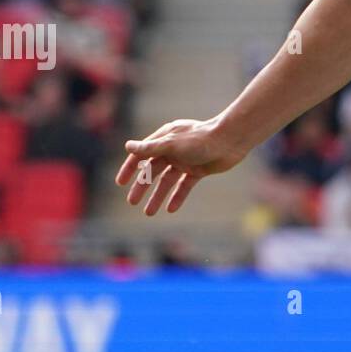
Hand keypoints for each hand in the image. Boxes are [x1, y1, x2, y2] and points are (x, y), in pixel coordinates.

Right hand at [114, 115, 249, 215]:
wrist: (230, 141)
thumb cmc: (200, 139)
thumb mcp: (172, 144)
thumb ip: (150, 148)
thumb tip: (127, 147)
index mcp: (163, 139)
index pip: (141, 154)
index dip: (130, 168)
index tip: (120, 183)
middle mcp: (172, 149)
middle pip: (152, 170)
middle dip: (142, 186)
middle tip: (132, 202)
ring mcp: (185, 160)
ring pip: (167, 181)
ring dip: (158, 196)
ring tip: (149, 212)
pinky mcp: (198, 170)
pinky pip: (184, 185)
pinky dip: (177, 196)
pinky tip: (170, 209)